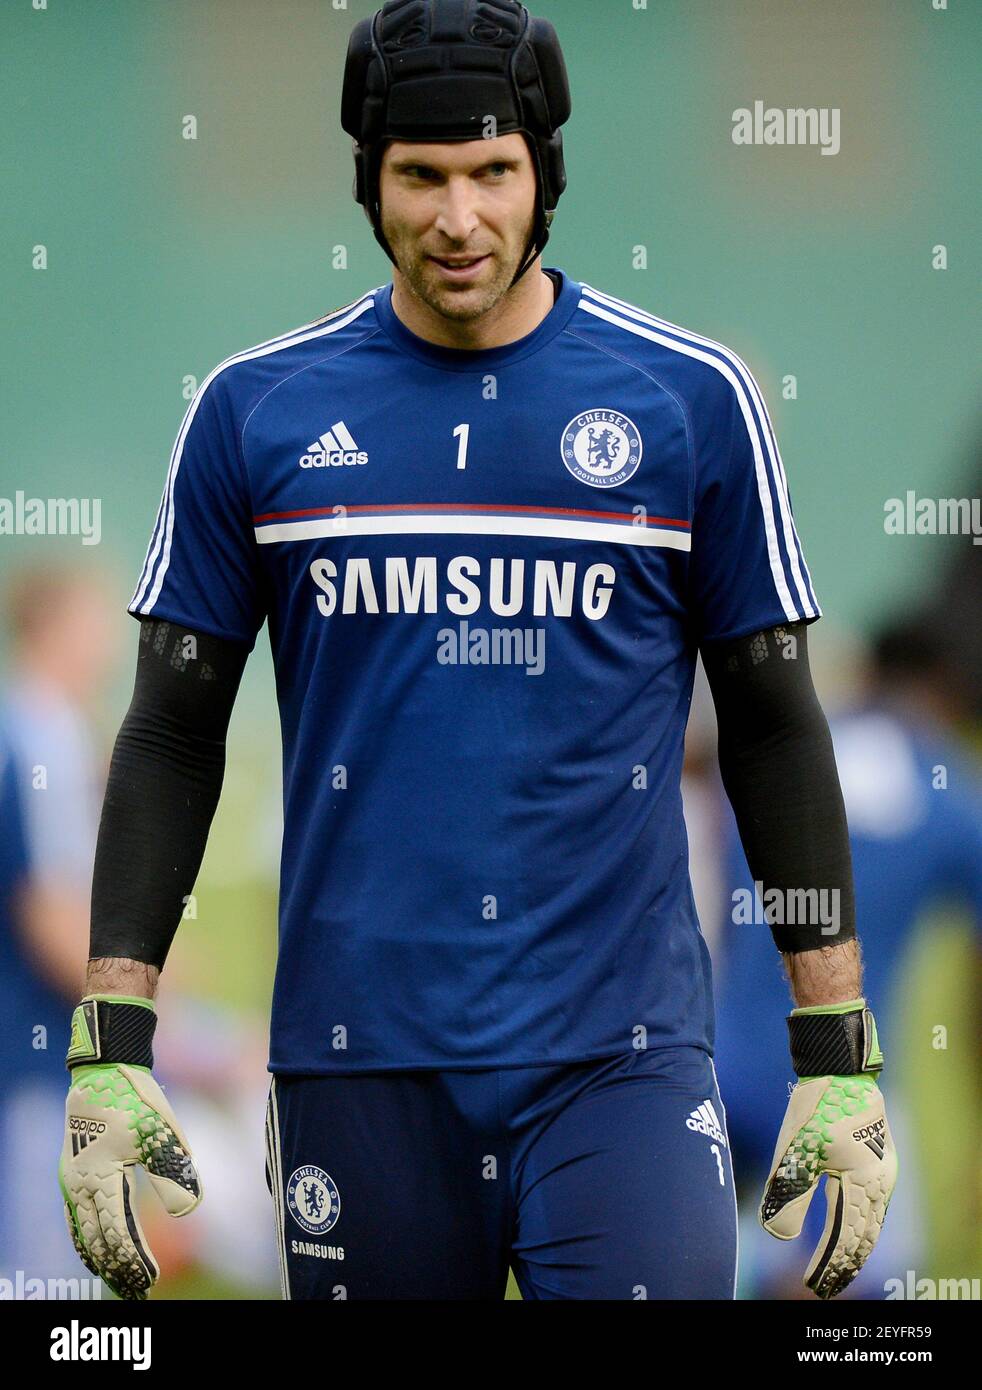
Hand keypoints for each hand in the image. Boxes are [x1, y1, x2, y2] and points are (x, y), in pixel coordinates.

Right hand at [59, 997, 201, 1299]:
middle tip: (137, 1293)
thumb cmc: (134, 1100)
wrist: (105, 1070)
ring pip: (82, 1234)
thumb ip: (174, 1173)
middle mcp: (78, 1186)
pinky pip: (75, 1219)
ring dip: (101, 1260)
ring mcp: (72, 1181)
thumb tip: (189, 1211)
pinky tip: (99, 1250)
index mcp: (98, 1180)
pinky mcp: (73, 1174)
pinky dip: (87, 1241)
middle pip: (96, 1243)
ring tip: (119, 1281)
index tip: (151, 1283)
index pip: (117, 1234)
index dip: (133, 1262)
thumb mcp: (161, 1134)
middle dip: (116, 1270)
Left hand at [760, 1071, 897, 1298]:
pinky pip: (873, 1206)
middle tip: (823, 1288)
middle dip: (844, 1266)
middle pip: (864, 1238)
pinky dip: (861, 1227)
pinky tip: (849, 1233)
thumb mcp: (796, 1154)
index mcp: (864, 1185)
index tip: (812, 1285)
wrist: (839, 1069)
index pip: (846, 1240)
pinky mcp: (879, 1160)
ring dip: (854, 1249)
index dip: (829, 1266)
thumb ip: (789, 1197)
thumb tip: (778, 1238)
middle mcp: (881, 1183)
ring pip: (872, 1224)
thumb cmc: (816, 1108)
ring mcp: (884, 1171)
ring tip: (837, 1270)